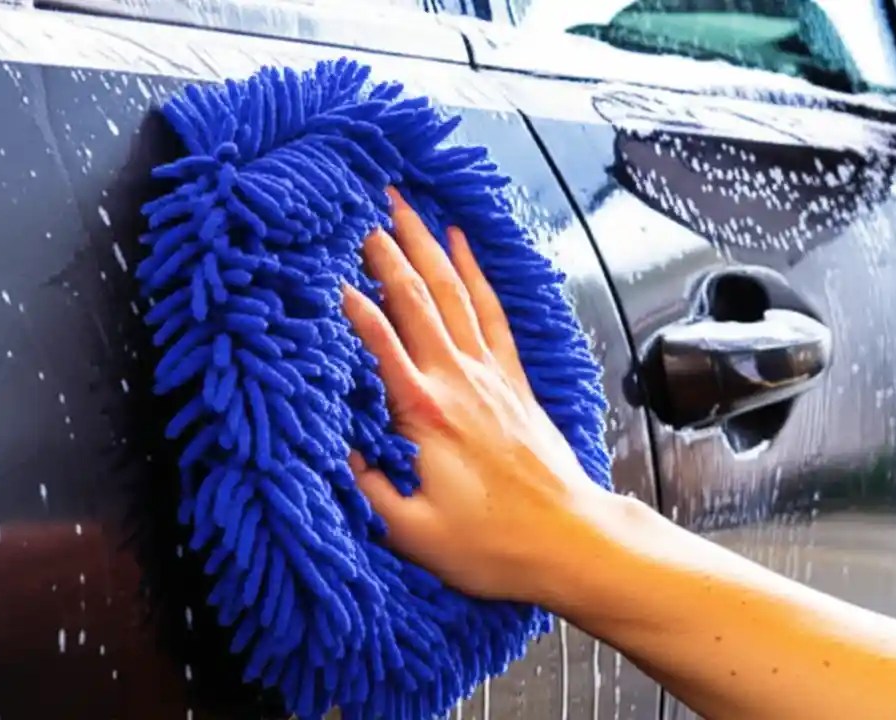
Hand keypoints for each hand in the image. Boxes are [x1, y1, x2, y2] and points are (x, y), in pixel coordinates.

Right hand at [342, 188, 611, 604]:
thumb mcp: (411, 534)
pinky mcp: (512, 380)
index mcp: (425, 413)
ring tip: (404, 207)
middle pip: (416, 299)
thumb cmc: (492, 543)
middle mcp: (457, 381)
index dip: (352, 306)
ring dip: (426, 245)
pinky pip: (491, 311)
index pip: (380, 342)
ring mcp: (489, 375)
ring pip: (452, 292)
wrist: (567, 539)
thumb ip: (368, 489)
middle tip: (364, 211)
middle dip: (388, 250)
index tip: (328, 274)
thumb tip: (338, 452)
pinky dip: (475, 272)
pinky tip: (462, 244)